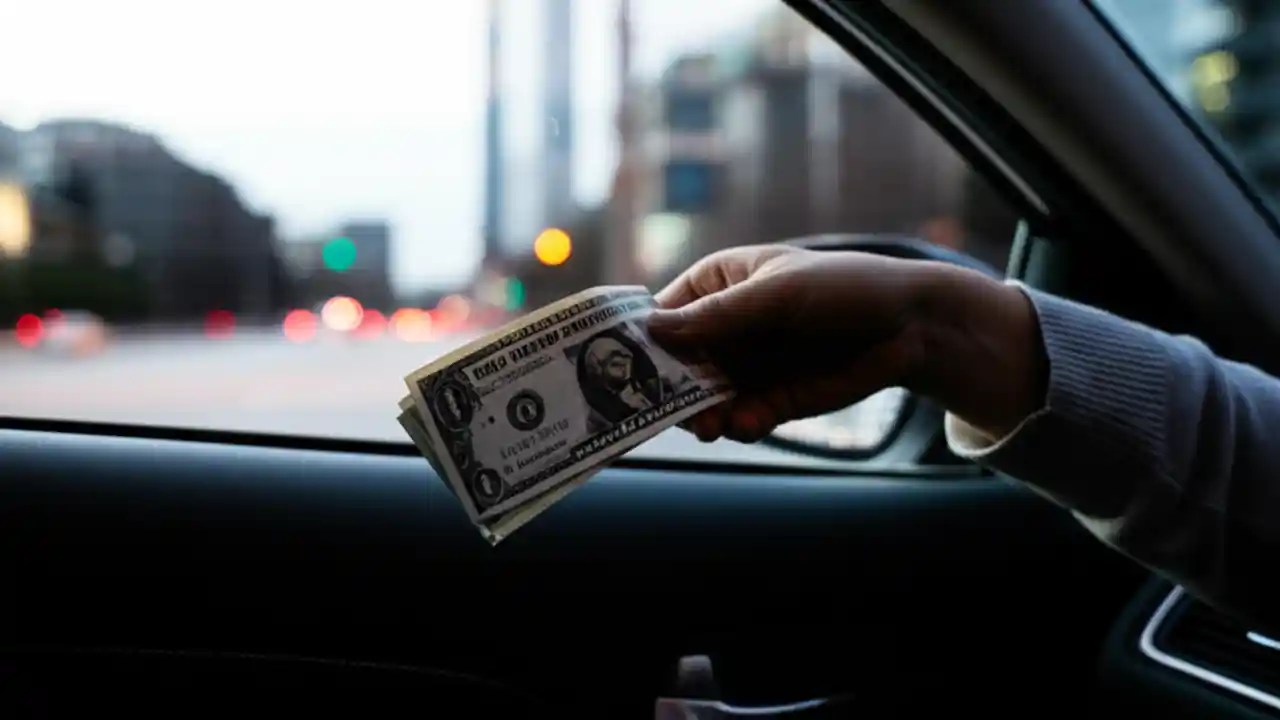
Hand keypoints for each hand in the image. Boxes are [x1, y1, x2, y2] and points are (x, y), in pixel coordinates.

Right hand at [646, 245, 1045, 442]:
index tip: (617, 369)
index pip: (663, 314)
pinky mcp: (772, 398)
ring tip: (714, 424)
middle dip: (670, 390)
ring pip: (705, 398)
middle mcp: (724, 329)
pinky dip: (741, 422)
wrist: (910, 326)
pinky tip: (750, 423)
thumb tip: (653, 330)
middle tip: (670, 412)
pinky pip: (742, 415)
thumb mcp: (776, 294)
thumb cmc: (842, 287)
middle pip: (677, 365)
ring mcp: (746, 366)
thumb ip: (718, 317)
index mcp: (716, 286)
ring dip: (704, 413)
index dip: (640, 341)